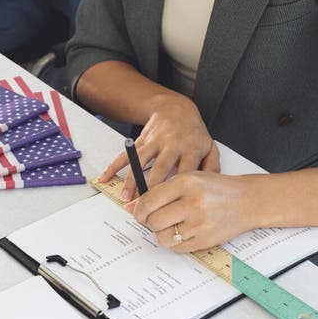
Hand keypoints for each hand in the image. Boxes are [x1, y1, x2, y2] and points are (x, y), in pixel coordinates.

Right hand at [99, 94, 219, 200]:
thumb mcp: (209, 147)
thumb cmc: (194, 133)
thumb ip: (212, 168)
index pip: (185, 173)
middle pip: (160, 169)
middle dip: (151, 190)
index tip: (172, 210)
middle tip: (145, 209)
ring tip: (125, 198)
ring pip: (140, 161)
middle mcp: (172, 144)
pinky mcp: (142, 140)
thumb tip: (211, 189)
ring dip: (131, 180)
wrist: (176, 108)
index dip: (178, 191)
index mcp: (190, 149)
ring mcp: (155, 141)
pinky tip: (105, 178)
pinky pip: (125, 154)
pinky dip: (114, 166)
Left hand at [127, 171, 251, 252]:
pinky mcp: (205, 240)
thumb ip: (161, 191)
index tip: (137, 212)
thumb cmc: (215, 188)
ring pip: (163, 237)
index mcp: (186, 182)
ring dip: (161, 233)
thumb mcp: (189, 179)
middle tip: (153, 219)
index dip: (138, 209)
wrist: (246, 200)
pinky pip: (177, 248)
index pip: (150, 200)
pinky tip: (182, 231)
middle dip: (149, 222)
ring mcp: (200, 223)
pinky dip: (174, 242)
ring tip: (170, 224)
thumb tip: (133, 207)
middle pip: (154, 220)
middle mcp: (193, 202)